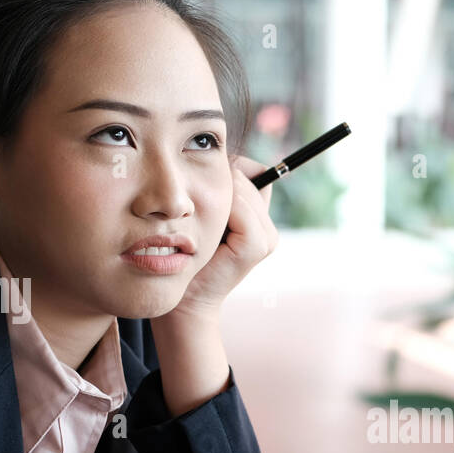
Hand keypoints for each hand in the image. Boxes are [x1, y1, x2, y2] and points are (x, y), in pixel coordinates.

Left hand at [169, 154, 277, 320]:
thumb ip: (219, 188)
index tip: (204, 189)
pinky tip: (209, 228)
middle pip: (248, 177)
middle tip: (199, 213)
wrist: (185, 298)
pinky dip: (223, 210)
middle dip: (221, 184)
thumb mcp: (204, 214)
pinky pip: (241, 208)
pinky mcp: (258, 246)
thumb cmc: (186, 257)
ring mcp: (267, 237)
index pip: (254, 171)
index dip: (229, 172)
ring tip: (203, 224)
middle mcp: (268, 227)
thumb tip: (220, 154)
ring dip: (219, 198)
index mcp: (257, 217)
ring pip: (244, 190)